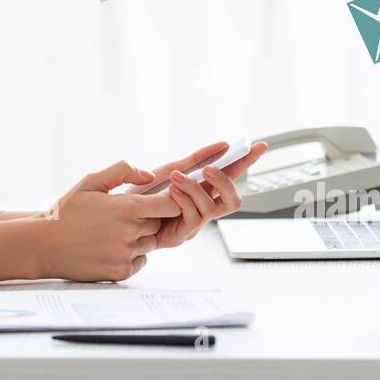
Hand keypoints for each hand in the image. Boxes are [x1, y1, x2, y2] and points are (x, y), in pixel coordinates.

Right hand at [38, 161, 181, 282]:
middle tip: (123, 217)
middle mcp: (130, 232)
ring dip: (138, 238)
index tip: (158, 201)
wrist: (43, 245)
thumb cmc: (66, 212)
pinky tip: (108, 247)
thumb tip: (150, 175)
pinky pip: (139, 261)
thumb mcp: (90, 182)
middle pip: (159, 225)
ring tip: (111, 233)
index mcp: (126, 207)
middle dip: (147, 219)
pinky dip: (130, 255)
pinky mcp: (121, 272)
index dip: (168, 202)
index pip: (170, 205)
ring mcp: (126, 254)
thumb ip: (122, 172)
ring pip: (149, 244)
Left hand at [125, 140, 267, 248]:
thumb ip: (197, 160)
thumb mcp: (172, 169)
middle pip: (233, 199)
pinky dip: (184, 199)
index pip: (232, 176)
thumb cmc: (145, 192)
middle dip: (226, 181)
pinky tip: (171, 191)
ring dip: (196, 188)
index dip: (247, 162)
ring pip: (213, 208)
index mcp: (204, 191)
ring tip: (177, 177)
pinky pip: (193, 216)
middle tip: (210, 169)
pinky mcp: (181, 234)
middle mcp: (204, 208)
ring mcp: (194, 223)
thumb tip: (222, 145)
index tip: (259, 146)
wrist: (120, 212)